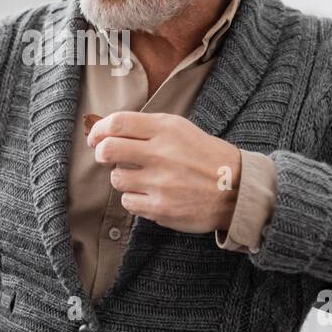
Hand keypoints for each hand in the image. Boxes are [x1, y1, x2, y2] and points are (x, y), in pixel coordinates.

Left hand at [88, 111, 241, 233]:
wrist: (236, 189)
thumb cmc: (203, 156)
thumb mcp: (180, 129)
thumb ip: (146, 127)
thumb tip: (107, 130)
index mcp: (166, 129)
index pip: (118, 123)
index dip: (98, 130)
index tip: (95, 137)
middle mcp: (162, 154)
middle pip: (108, 150)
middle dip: (100, 153)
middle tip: (105, 157)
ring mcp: (161, 183)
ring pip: (116, 178)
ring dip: (122, 177)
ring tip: (140, 176)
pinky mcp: (161, 208)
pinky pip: (128, 201)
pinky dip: (133, 197)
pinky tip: (149, 193)